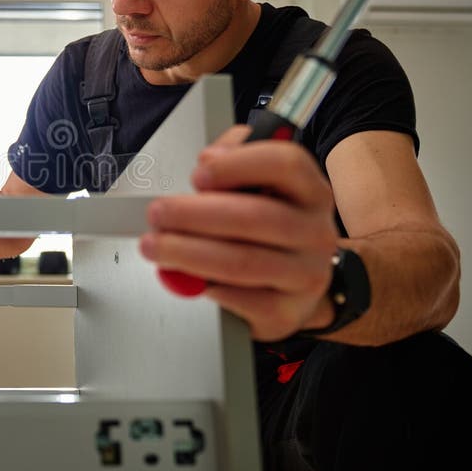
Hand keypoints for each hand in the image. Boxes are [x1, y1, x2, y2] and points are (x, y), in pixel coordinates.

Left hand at [139, 125, 338, 340]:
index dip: (237, 165)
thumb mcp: (256, 183)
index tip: (198, 175)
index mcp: (309, 190)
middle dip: (194, 214)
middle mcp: (315, 231)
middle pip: (255, 217)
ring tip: (155, 246)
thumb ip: (232, 159)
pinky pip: (241, 299)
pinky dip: (207, 287)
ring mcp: (306, 274)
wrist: (293, 284)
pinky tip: (187, 278)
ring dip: (188, 253)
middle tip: (158, 214)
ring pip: (242, 262)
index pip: (285, 164)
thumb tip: (209, 159)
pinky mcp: (287, 312)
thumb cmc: (266, 227)